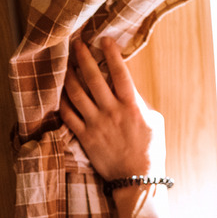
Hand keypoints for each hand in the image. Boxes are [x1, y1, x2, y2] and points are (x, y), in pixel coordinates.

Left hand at [60, 36, 166, 180]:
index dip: (111, 54)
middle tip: (77, 44)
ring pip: (76, 93)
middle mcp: (111, 111)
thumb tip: (129, 91)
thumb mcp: (155, 122)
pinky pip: (68, 113)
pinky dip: (63, 99)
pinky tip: (61, 90)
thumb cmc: (151, 150)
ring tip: (66, 63)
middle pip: (92, 78)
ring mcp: (95, 123)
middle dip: (83, 57)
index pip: (119, 73)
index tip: (104, 39)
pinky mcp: (84, 135)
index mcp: (132, 106)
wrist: (136, 178)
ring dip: (69, 75)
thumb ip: (140, 104)